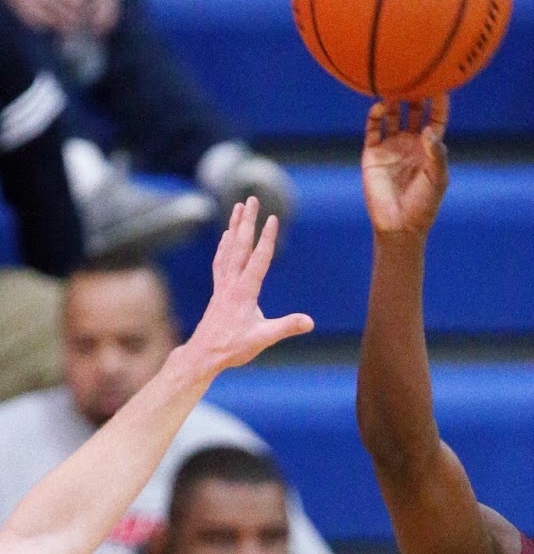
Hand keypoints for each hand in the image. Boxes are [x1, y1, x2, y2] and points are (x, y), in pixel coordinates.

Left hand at [181, 198, 312, 376]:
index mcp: (244, 291)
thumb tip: (309, 322)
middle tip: (251, 199)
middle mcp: (231, 283)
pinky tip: (226, 236)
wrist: (204, 354)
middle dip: (247, 221)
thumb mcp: (263, 339)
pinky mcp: (218, 290)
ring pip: (228, 249)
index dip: (267, 238)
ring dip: (234, 227)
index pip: (259, 259)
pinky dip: (224, 245)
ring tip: (238, 207)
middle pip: (240, 245)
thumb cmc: (233, 348)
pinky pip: (220, 261)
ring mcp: (223, 285)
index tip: (272, 218)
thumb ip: (286, 327)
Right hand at [361, 96, 449, 240]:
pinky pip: (372, 129)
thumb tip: (427, 129)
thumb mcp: (437, 180)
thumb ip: (436, 154)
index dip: (439, 102)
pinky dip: (374, 116)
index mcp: (430, 148)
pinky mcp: (372, 153)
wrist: (398, 226)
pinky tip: (377, 106)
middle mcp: (410, 143)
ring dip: (392, 99)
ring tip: (393, 83)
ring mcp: (391, 146)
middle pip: (413, 110)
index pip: (436, 118)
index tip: (441, 84)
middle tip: (414, 75)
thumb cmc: (423, 206)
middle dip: (415, 93)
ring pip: (391, 114)